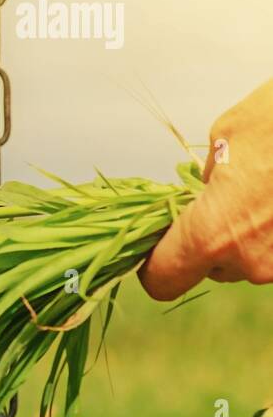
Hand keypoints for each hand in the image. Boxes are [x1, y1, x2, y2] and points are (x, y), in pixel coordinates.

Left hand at [140, 78, 272, 300]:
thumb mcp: (225, 138)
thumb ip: (208, 180)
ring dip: (248, 234)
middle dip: (209, 238)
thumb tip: (205, 192)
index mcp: (211, 234)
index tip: (155, 245)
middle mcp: (249, 262)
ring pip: (250, 260)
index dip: (154, 264)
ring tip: (264, 190)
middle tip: (223, 197)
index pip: (164, 278)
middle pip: (211, 267)